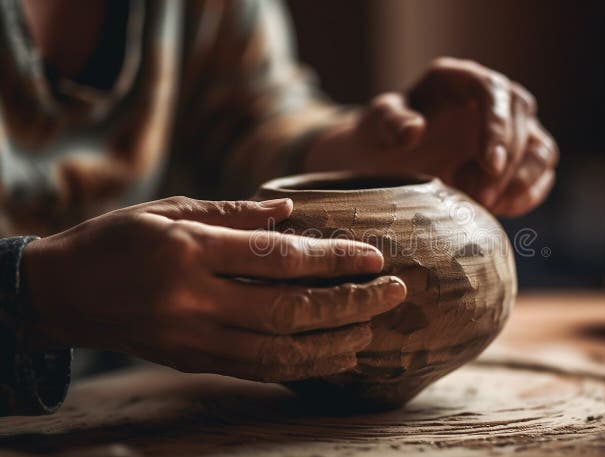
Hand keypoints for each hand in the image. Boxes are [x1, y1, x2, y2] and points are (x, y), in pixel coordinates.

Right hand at [21, 196, 406, 381]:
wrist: (61, 295)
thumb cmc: (115, 241)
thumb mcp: (168, 210)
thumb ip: (233, 214)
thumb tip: (292, 211)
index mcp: (191, 251)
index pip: (277, 258)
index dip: (332, 258)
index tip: (374, 256)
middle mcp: (195, 300)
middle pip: (290, 308)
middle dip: (350, 302)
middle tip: (394, 292)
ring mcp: (194, 338)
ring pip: (280, 350)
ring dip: (335, 341)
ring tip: (374, 327)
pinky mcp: (193, 361)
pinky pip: (257, 370)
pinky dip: (302, 367)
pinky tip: (335, 356)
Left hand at [305, 57, 557, 216]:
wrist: (385, 165)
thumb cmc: (380, 139)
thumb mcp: (375, 127)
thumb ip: (390, 122)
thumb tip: (414, 130)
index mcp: (457, 79)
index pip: (492, 90)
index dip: (497, 126)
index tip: (489, 164)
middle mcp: (490, 98)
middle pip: (522, 117)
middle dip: (506, 162)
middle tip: (477, 196)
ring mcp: (509, 129)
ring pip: (542, 149)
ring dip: (520, 181)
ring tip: (482, 203)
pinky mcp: (517, 159)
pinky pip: (541, 175)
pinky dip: (526, 195)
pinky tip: (496, 209)